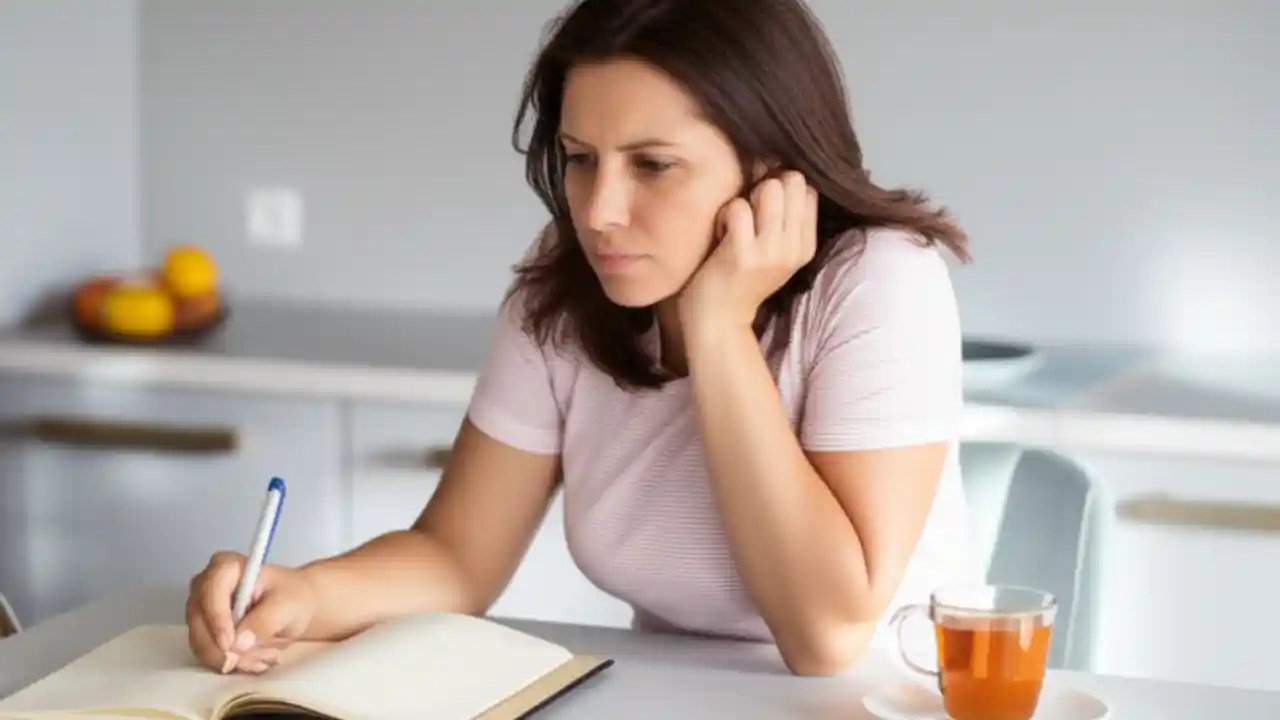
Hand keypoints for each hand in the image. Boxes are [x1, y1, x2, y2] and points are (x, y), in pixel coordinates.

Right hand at [186, 551, 316, 673]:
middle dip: (228, 648)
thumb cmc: (292, 596)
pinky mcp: (205, 633)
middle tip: (264, 655)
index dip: (217, 620)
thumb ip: (263, 622)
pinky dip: (235, 663)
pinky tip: (259, 659)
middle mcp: (206, 587)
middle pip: (199, 623)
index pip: (210, 592)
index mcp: (225, 567)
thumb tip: (237, 645)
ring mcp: (203, 611)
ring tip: (269, 653)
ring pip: (203, 645)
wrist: (296, 605)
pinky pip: (210, 656)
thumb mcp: (287, 605)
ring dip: (237, 658)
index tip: (230, 644)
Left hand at [678, 170, 817, 336]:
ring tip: (734, 224)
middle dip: (764, 187)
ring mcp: (771, 252)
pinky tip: (720, 234)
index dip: (781, 188)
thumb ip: (784, 219)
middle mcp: (795, 248)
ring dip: (745, 198)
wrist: (717, 321)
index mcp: (806, 245)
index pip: (807, 189)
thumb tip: (779, 171)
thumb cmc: (739, 278)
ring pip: (769, 188)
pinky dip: (724, 214)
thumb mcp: (775, 252)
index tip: (761, 212)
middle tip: (747, 215)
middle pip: (792, 180)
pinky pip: (737, 207)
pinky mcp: (743, 255)